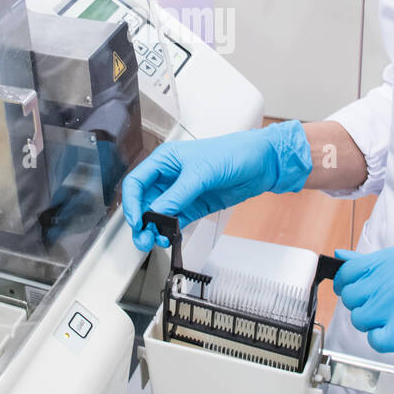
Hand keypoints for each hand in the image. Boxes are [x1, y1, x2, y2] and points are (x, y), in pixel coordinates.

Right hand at [121, 121, 312, 250]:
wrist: (261, 163)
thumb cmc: (233, 152)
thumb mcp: (202, 172)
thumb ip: (178, 194)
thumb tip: (157, 212)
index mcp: (165, 160)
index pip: (137, 182)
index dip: (132, 202)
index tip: (137, 221)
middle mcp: (170, 177)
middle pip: (144, 202)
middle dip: (141, 221)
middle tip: (144, 238)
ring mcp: (182, 193)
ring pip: (158, 215)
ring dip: (155, 229)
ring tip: (157, 240)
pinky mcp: (194, 206)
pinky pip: (176, 221)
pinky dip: (170, 231)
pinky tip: (170, 237)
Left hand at [333, 244, 393, 352]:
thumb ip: (374, 262)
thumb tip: (341, 256)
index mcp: (390, 260)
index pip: (348, 273)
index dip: (349, 286)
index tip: (356, 293)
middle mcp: (387, 281)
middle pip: (352, 299)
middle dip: (364, 305)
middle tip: (388, 309)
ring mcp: (393, 306)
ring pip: (361, 320)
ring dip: (377, 323)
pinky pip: (375, 340)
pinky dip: (386, 340)